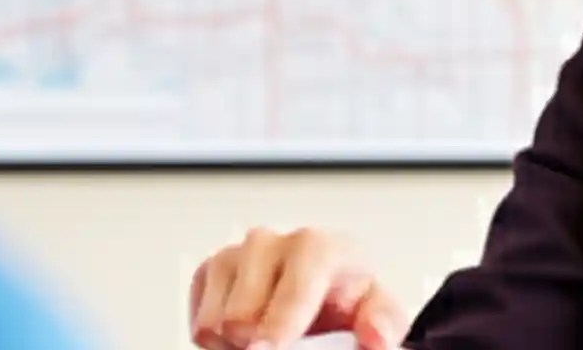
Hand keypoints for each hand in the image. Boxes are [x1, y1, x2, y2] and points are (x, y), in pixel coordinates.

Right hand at [188, 227, 405, 349]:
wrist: (324, 291)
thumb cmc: (345, 297)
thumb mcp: (376, 310)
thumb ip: (382, 322)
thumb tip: (377, 337)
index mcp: (320, 247)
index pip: (297, 278)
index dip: (282, 318)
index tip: (268, 348)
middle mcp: (274, 243)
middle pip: (245, 310)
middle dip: (258, 340)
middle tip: (283, 345)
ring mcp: (237, 254)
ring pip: (217, 319)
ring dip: (237, 341)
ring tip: (268, 338)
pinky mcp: (211, 271)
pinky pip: (200, 323)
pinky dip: (219, 339)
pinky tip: (248, 334)